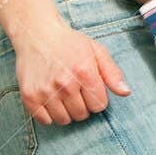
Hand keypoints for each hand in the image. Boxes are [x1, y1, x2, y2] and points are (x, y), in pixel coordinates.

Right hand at [12, 16, 131, 124]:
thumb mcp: (96, 51)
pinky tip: (51, 100)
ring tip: (63, 95)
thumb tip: (126, 93)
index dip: (97, 99)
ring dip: (67, 112)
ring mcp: (46, 91)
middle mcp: (65, 83)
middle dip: (83, 106)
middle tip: (76, 91)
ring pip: (64, 120)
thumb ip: (113, 73)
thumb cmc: (69, 43)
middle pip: (82, 114)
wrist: (37, 34)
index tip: (90, 90)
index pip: (99, 105)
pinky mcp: (29, 96)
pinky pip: (45, 120)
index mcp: (84, 72)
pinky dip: (49, 115)